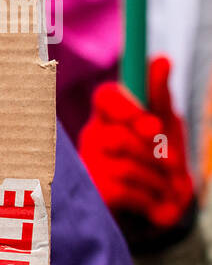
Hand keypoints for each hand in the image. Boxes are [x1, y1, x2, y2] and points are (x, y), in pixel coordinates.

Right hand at [78, 56, 193, 237]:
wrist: (163, 206)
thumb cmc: (163, 157)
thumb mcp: (167, 124)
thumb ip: (160, 96)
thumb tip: (162, 58)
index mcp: (111, 115)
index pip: (106, 97)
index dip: (125, 108)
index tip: (152, 125)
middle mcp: (94, 137)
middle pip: (120, 138)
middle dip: (155, 153)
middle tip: (174, 163)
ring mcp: (90, 165)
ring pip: (127, 167)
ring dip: (159, 179)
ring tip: (168, 186)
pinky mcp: (94, 193)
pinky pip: (125, 191)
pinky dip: (151, 199)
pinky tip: (156, 203)